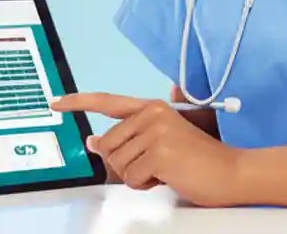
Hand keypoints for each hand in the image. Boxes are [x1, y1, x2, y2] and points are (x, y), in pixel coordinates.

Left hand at [50, 92, 243, 206]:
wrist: (231, 172)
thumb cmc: (197, 161)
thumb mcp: (161, 143)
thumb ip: (128, 138)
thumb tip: (93, 141)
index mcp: (152, 107)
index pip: (108, 101)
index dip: (78, 102)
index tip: (56, 102)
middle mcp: (152, 113)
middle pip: (108, 145)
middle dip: (124, 164)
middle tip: (154, 166)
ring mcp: (156, 131)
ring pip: (117, 163)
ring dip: (136, 176)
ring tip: (164, 170)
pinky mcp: (159, 152)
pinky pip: (132, 178)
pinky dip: (146, 185)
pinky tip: (168, 177)